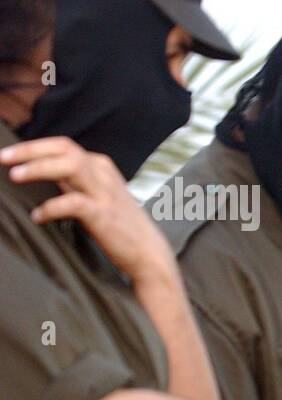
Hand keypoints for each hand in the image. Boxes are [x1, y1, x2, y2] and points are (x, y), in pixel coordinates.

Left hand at [0, 136, 173, 281]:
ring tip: (15, 176)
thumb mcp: (97, 197)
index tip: (9, 154)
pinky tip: (38, 216)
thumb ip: (74, 184)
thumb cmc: (120, 227)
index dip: (33, 146)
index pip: (63, 146)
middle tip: (4, 157)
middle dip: (30, 150)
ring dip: (38, 168)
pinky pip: (73, 203)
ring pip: (69, 166)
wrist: (149, 254)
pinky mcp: (103, 215)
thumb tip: (41, 174)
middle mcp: (103, 175)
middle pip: (64, 148)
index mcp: (101, 167)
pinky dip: (51, 207)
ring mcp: (105, 194)